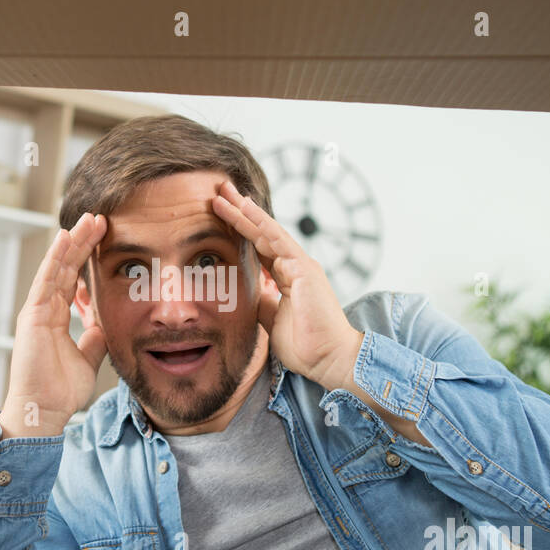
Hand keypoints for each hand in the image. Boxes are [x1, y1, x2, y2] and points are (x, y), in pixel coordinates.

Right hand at [0, 212, 108, 435]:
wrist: (43, 411)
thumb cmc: (60, 390)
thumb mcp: (88, 357)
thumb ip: (94, 337)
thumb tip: (104, 322)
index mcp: (57, 317)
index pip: (74, 279)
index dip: (89, 258)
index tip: (106, 238)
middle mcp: (45, 309)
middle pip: (67, 267)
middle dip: (84, 242)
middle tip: (101, 218)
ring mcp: (37, 310)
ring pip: (57, 268)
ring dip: (73, 242)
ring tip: (89, 219)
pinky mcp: (32, 315)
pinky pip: (46, 280)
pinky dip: (55, 258)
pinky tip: (66, 238)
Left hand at [212, 180, 363, 390]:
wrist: (329, 360)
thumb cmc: (306, 345)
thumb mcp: (273, 320)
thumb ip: (263, 302)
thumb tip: (249, 294)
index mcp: (288, 276)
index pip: (259, 246)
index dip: (240, 229)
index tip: (222, 212)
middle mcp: (296, 265)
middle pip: (262, 232)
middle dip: (240, 211)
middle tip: (219, 189)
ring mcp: (302, 266)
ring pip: (268, 231)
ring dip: (245, 212)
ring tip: (224, 194)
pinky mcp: (305, 271)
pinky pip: (279, 243)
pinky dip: (261, 225)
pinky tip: (245, 209)